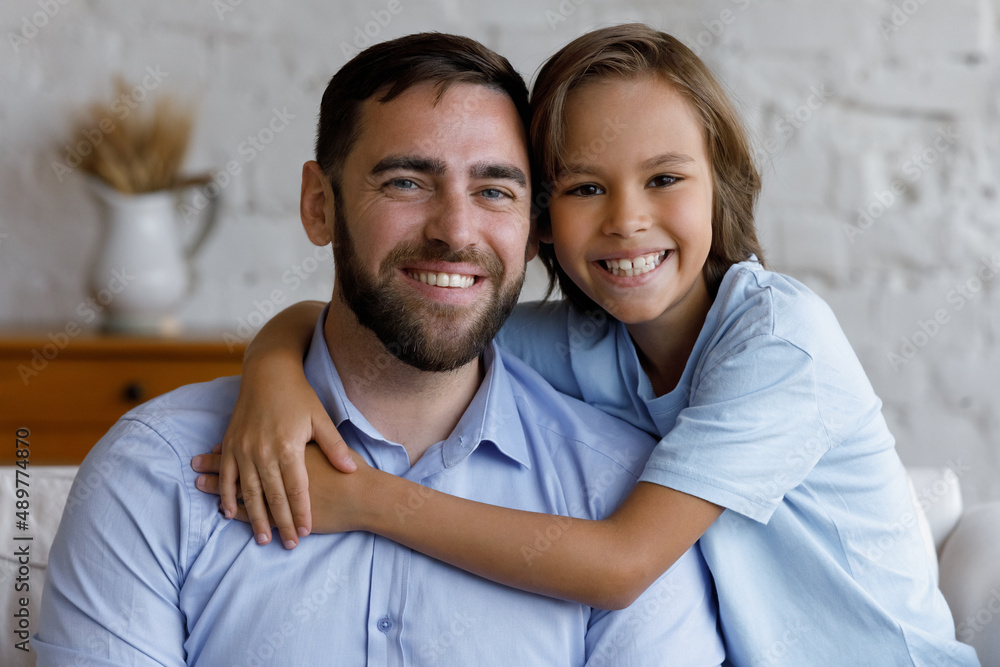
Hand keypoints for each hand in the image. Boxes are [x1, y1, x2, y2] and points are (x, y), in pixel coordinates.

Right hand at [192, 356, 355, 549]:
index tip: (306, 532)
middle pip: (273, 496)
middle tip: (288, 545)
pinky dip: (227, 496)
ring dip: (255, 517)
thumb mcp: (321, 419)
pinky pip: (228, 476)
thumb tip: (351, 469)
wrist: (268, 372)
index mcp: (288, 446)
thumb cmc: (298, 396)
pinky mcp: (231, 444)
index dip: (301, 512)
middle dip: (282, 523)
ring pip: (248, 491)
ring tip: (262, 539)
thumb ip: (334, 447)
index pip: (297, 489)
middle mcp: (263, 450)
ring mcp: (243, 448)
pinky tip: (230, 514)